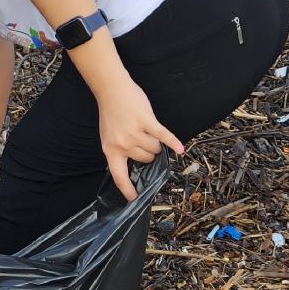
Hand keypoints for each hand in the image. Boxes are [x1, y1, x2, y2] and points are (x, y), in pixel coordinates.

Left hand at [96, 82, 184, 200]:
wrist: (112, 90)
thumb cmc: (112, 114)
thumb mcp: (108, 137)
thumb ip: (119, 151)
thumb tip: (136, 165)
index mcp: (110, 150)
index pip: (119, 176)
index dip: (127, 189)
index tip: (134, 199)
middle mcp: (123, 144)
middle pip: (146, 159)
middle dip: (149, 152)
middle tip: (143, 139)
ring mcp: (134, 133)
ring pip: (155, 148)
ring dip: (156, 142)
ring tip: (147, 130)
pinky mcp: (146, 121)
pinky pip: (163, 136)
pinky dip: (173, 143)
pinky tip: (180, 149)